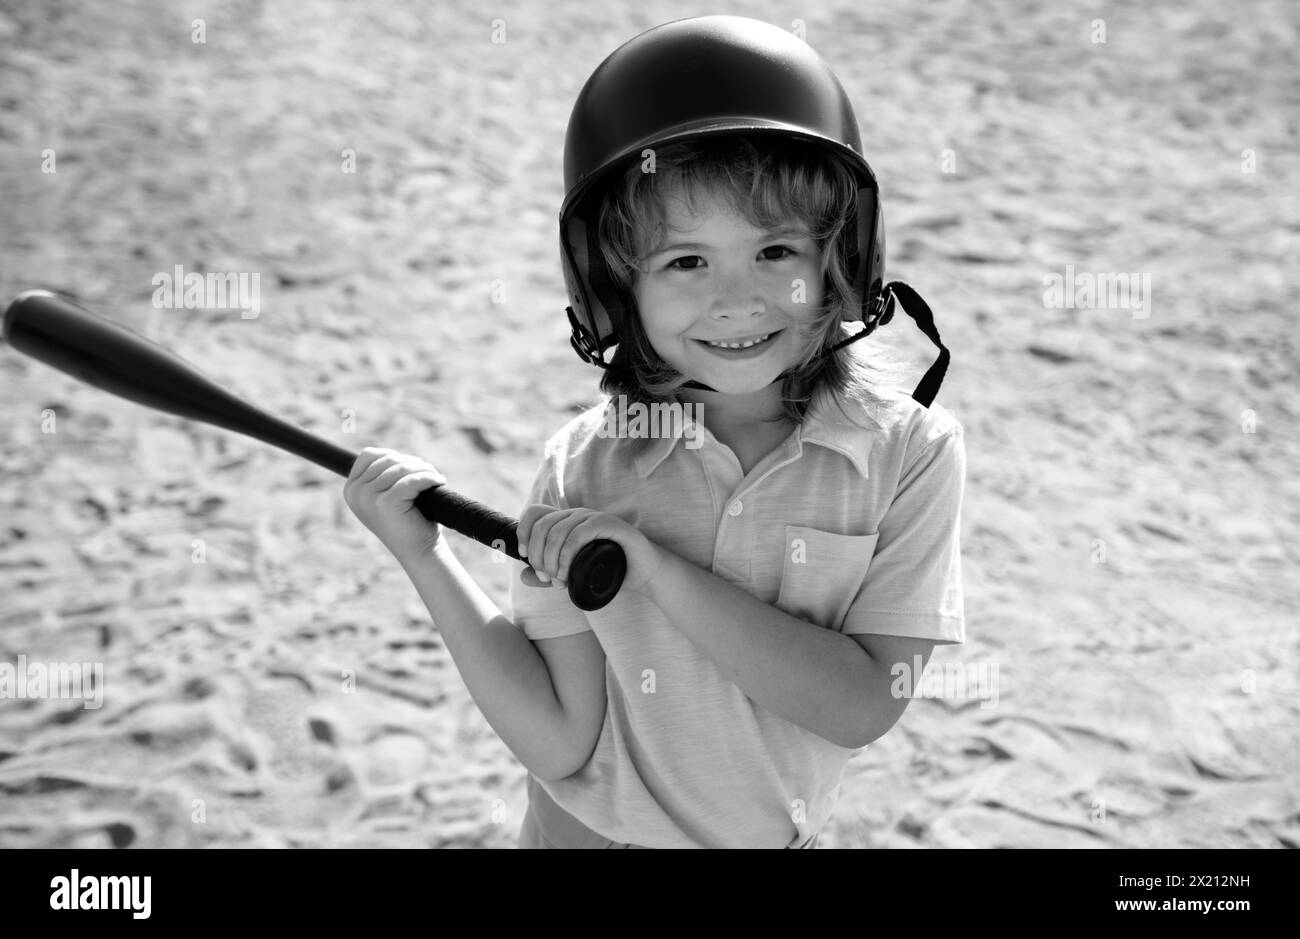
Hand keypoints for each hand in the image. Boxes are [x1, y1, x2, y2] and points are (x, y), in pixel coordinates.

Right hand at [344, 447, 448, 562]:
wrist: (419, 551)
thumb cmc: (408, 520)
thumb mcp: (387, 495)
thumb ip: (382, 475)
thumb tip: (391, 454)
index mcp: (351, 490)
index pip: (368, 455)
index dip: (393, 455)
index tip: (412, 466)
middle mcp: (355, 493)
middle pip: (387, 459)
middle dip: (413, 463)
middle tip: (429, 473)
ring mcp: (368, 498)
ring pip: (401, 468)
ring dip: (424, 469)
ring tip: (435, 478)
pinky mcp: (386, 503)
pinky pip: (412, 480)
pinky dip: (429, 478)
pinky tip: (439, 482)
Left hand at [517, 505, 662, 596]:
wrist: (644, 574)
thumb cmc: (610, 571)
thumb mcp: (573, 574)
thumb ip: (549, 576)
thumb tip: (523, 576)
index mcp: (567, 520)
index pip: (535, 514)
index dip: (523, 532)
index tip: (524, 557)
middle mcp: (578, 514)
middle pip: (543, 525)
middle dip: (537, 555)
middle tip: (546, 578)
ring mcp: (595, 517)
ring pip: (558, 531)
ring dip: (551, 560)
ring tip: (558, 581)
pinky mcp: (610, 525)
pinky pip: (579, 535)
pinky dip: (567, 556)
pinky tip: (567, 573)